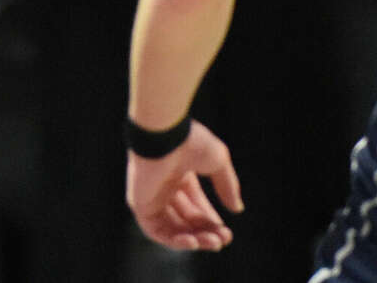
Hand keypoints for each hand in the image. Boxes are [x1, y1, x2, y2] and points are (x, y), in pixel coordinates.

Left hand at [126, 121, 242, 251]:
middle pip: (187, 219)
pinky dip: (174, 241)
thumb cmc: (190, 141)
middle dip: (206, 232)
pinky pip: (156, 231)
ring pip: (173, 228)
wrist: (163, 134)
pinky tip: (193, 241)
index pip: (196, 205)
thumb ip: (227, 185)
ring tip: (214, 242)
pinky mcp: (139, 204)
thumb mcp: (218, 161)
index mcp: (179, 173)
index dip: (211, 221)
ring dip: (195, 239)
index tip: (227, 233)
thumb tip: (237, 209)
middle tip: (223, 240)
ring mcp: (151, 195)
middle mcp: (164, 185)